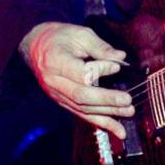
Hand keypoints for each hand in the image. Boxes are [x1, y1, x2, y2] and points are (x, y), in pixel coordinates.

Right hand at [19, 22, 134, 138]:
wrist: (35, 48)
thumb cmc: (59, 38)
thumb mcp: (79, 34)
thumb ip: (100, 47)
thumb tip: (120, 58)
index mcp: (56, 60)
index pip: (81, 72)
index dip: (101, 71)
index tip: (117, 67)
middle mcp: (54, 81)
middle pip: (82, 95)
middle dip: (107, 100)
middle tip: (127, 100)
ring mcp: (57, 95)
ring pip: (83, 108)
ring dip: (108, 113)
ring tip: (128, 112)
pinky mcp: (62, 102)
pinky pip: (82, 115)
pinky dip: (101, 123)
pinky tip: (118, 130)